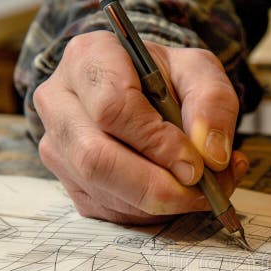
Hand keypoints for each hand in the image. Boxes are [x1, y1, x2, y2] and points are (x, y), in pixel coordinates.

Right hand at [33, 31, 247, 223]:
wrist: (144, 92)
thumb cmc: (168, 78)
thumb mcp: (200, 72)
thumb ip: (213, 103)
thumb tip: (211, 155)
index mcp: (87, 58)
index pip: (112, 107)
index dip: (157, 142)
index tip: (196, 164)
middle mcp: (59, 101)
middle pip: (95, 157)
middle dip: (156, 185)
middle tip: (199, 190)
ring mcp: (57, 145)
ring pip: (101, 189)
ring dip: (158, 203)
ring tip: (198, 192)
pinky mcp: (68, 181)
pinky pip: (107, 209)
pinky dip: (150, 213)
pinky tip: (176, 194)